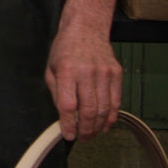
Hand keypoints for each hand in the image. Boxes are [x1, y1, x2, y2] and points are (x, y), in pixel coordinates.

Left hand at [44, 19, 121, 140]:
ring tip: (92, 134)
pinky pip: (116, 101)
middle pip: (89, 110)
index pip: (68, 105)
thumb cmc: (65, 49)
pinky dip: (111, 117)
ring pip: (104, 109)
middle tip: (82, 139)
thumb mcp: (51, 68)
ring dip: (98, 126)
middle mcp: (87, 73)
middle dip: (85, 130)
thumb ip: (57, 93)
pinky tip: (105, 124)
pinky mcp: (116, 74)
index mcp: (67, 71)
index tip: (68, 135)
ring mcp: (104, 73)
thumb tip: (64, 116)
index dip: (69, 124)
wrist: (86, 29)